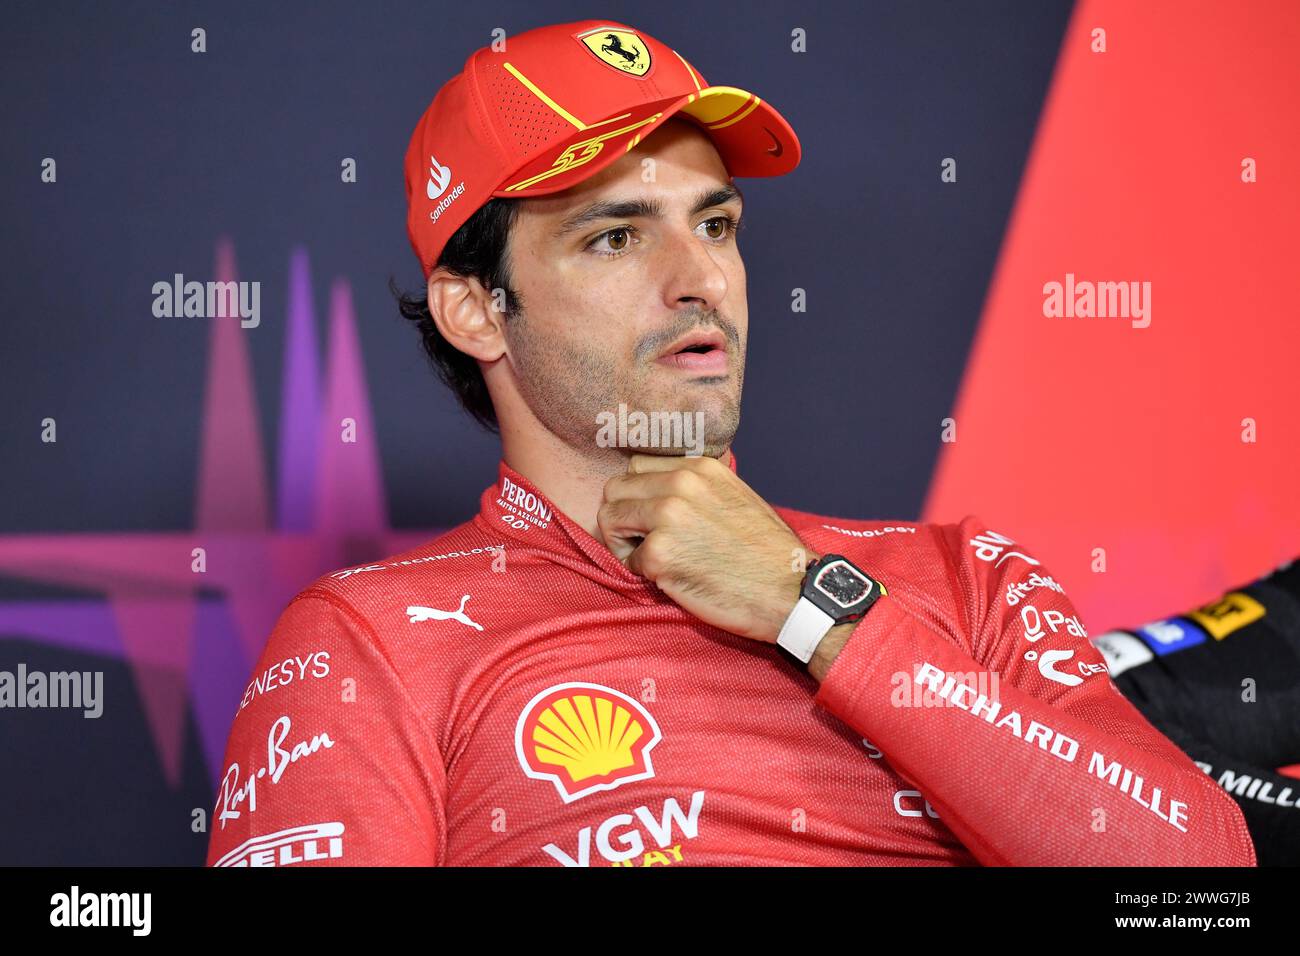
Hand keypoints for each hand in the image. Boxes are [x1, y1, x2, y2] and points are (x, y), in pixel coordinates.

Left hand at [597, 453, 814, 642]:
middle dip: (623, 516)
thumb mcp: (734, 496)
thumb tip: (659, 489)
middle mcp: (681, 484)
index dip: (638, 494)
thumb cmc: (764, 552)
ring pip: (608, 519)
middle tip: (644, 541)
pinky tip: (671, 578)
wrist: (791, 591)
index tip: (650, 516)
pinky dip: (642, 573)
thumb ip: (696, 486)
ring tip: (652, 558)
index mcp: (699, 467)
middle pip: (615, 489)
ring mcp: (668, 517)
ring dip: (623, 542)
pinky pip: (627, 560)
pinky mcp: (660, 553)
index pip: (637, 466)